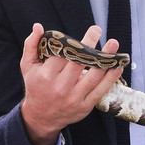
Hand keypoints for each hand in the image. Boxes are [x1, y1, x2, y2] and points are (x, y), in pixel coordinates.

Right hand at [19, 23, 123, 144]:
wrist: (41, 117)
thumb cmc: (35, 87)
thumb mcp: (27, 66)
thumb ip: (31, 45)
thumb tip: (38, 26)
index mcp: (45, 75)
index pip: (62, 55)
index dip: (72, 41)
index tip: (79, 30)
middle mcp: (60, 87)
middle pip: (79, 62)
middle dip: (89, 44)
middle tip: (96, 29)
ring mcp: (74, 98)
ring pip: (94, 76)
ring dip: (106, 59)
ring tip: (113, 43)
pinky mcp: (85, 106)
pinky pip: (101, 90)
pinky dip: (111, 78)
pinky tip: (117, 66)